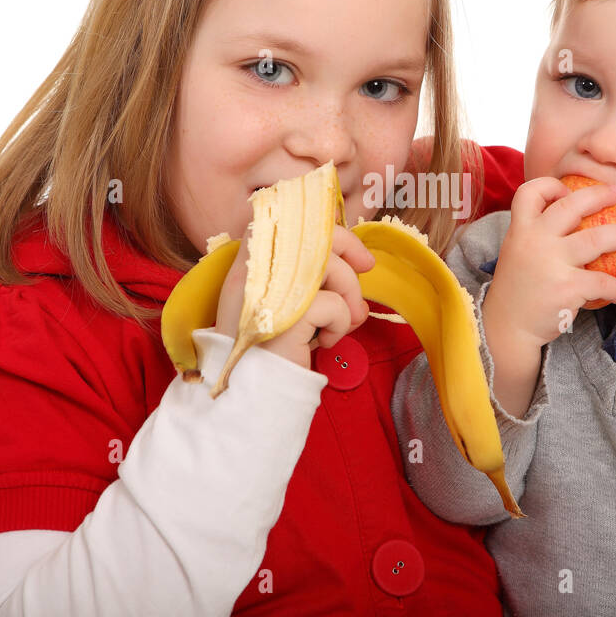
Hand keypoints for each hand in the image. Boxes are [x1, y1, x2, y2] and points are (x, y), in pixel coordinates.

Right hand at [215, 225, 375, 371]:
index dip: (331, 232)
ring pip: (331, 268)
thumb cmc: (274, 351)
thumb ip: (313, 281)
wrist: (253, 396)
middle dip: (350, 258)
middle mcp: (255, 271)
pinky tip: (322, 344)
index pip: (291, 220)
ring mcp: (269, 291)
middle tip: (363, 283)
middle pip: (317, 238)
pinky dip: (339, 326)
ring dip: (348, 298)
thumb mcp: (290, 306)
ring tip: (342, 324)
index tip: (356, 256)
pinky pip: (334, 306)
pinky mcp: (286, 316)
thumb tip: (359, 268)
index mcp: (252, 264)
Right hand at [484, 178, 615, 349]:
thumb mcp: (518, 252)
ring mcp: (551, 263)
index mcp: (521, 229)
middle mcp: (535, 240)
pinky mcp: (567, 288)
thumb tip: (578, 222)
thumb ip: (537, 235)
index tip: (567, 191)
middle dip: (601, 195)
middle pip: (572, 206)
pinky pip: (603, 281)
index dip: (551, 186)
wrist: (507, 327)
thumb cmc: (518, 289)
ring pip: (597, 238)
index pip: (529, 192)